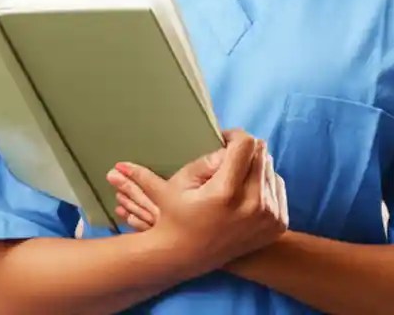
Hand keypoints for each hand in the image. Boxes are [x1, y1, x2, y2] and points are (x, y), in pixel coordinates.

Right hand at [111, 130, 285, 230]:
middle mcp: (251, 204)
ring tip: (232, 176)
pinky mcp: (276, 224)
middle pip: (261, 154)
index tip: (223, 140)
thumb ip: (143, 175)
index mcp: (225, 192)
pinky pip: (277, 187)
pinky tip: (244, 191)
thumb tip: (116, 166)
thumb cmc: (176, 220)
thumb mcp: (164, 194)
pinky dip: (264, 183)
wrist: (193, 258)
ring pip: (270, 169)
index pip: (245, 145)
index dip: (234, 136)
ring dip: (254, 166)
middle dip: (244, 151)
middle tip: (226, 157)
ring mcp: (267, 216)